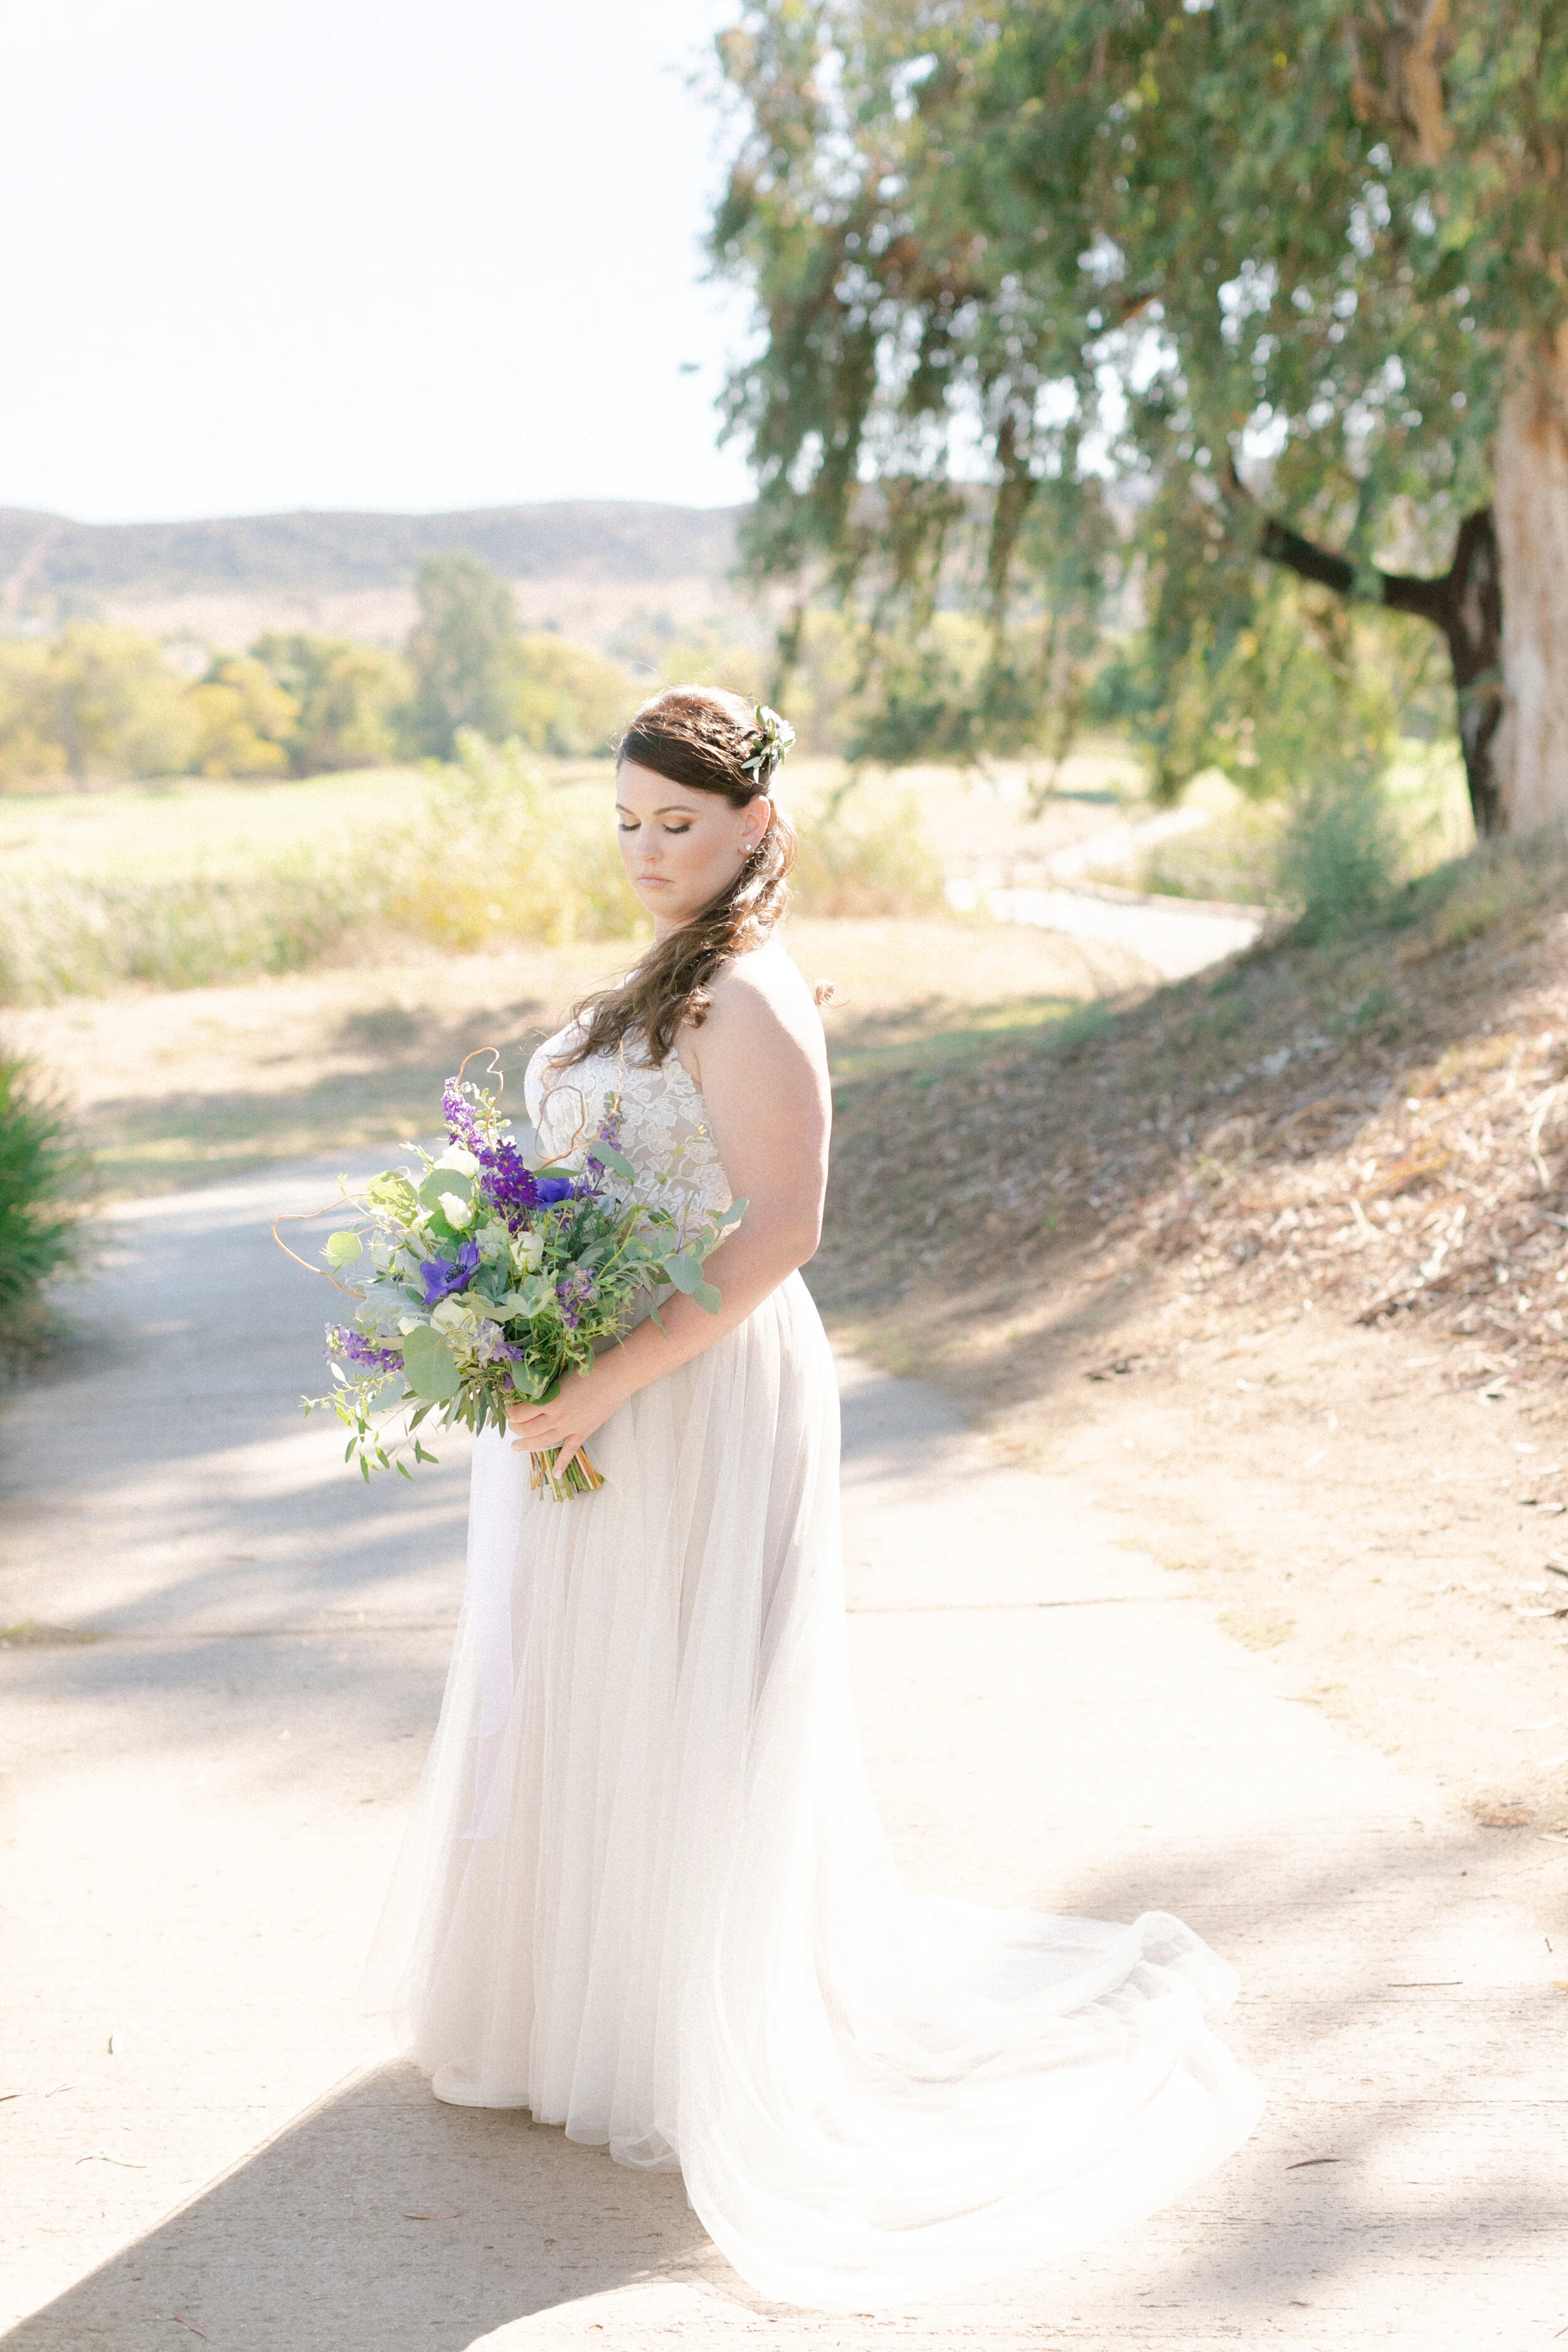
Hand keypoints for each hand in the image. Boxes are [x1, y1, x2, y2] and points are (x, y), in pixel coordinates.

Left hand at [505, 1355, 627, 1480]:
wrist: (616, 1377)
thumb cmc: (588, 1368)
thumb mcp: (559, 1373)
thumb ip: (544, 1385)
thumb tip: (528, 1390)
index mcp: (550, 1402)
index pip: (520, 1414)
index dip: (510, 1411)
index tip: (508, 1406)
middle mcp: (557, 1418)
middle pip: (528, 1429)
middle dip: (516, 1427)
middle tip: (512, 1423)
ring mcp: (570, 1428)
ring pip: (543, 1441)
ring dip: (527, 1444)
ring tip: (516, 1446)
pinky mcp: (582, 1433)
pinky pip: (570, 1451)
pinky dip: (561, 1463)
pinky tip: (554, 1474)